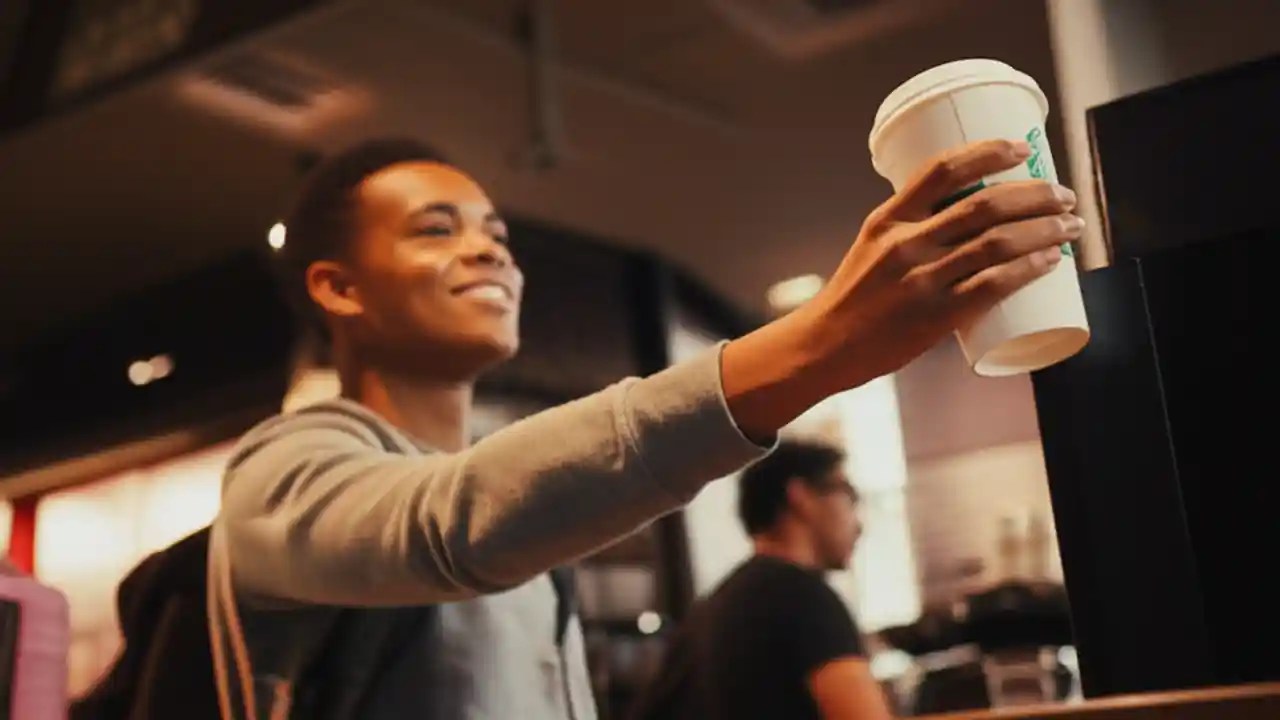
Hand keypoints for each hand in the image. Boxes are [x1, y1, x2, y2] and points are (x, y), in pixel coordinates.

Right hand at [724, 139, 1083, 439]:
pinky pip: (993, 285)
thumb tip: (971, 217)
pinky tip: (1051, 260)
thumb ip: (914, 230)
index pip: (943, 169)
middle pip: (985, 204)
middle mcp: (905, 244)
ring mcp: (922, 280)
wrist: (824, 347)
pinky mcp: (936, 315)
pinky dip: (1029, 268)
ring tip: (1069, 226)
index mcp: (887, 220)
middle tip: (1062, 196)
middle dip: (1036, 194)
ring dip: (1046, 229)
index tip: (1021, 149)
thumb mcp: (873, 248)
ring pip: (998, 242)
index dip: (989, 152)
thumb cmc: (854, 298)